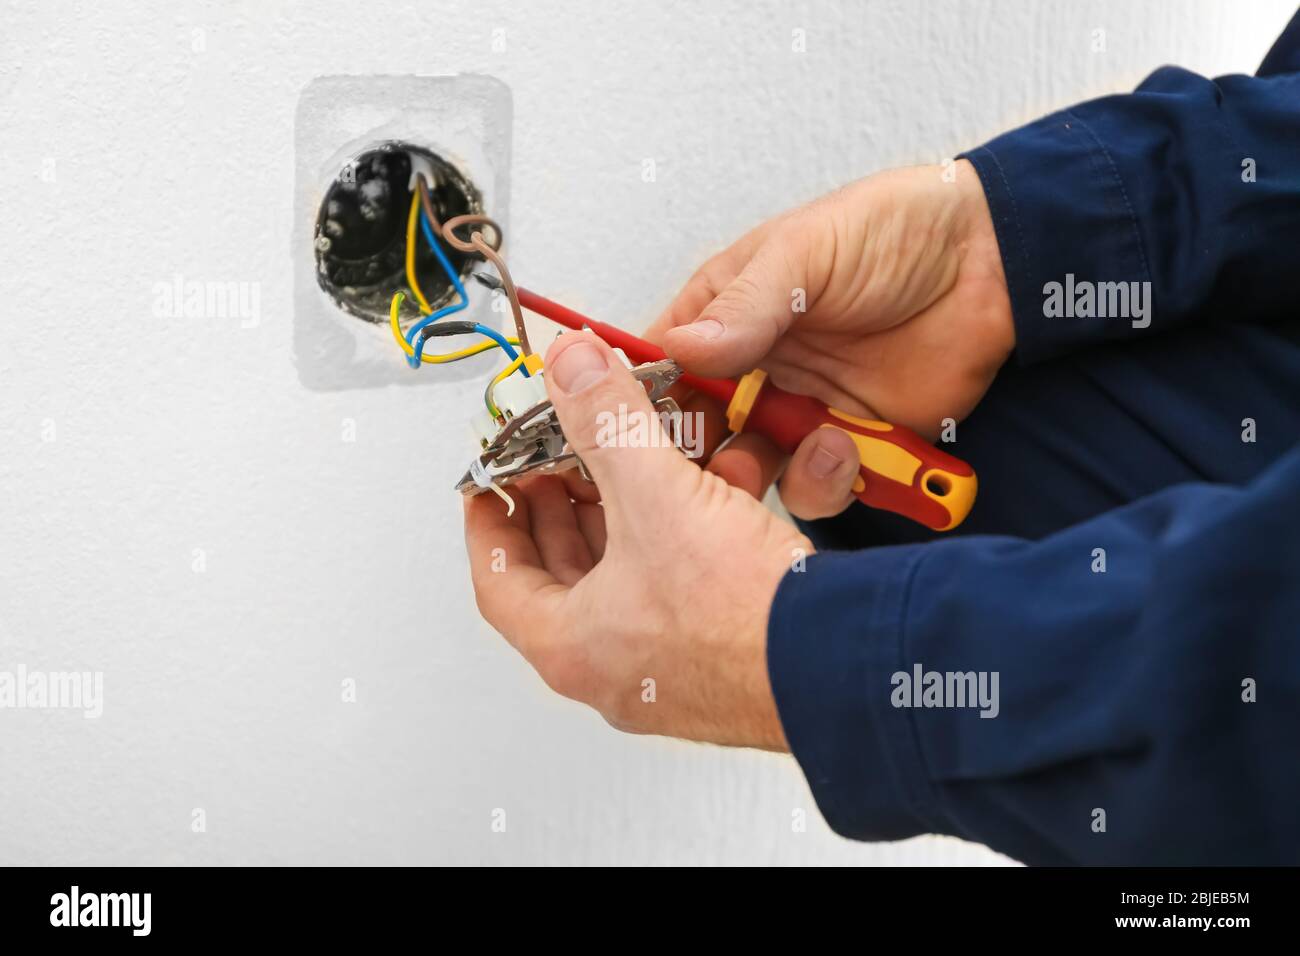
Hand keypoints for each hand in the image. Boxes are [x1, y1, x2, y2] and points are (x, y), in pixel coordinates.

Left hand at [465, 332, 810, 749]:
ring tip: (639, 455)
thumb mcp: (659, 497)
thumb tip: (570, 367)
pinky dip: (687, 531)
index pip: (497, 580)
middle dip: (565, 503)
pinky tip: (712, 489)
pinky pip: (683, 583)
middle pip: (564, 573)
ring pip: (629, 573)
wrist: (846, 670)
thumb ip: (607, 422)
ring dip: (632, 508)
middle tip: (563, 457)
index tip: (494, 480)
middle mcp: (615, 667)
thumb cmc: (745, 622)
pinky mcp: (721, 656)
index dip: (490, 518)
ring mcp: (668, 669)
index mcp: (572, 644)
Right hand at [647, 161, 1012, 519]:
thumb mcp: (807, 253)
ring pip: (748, 468)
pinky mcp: (845, 443)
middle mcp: (751, 367)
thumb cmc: (894, 232)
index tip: (635, 432)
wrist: (991, 266)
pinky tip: (846, 449)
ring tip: (805, 443)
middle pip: (693, 431)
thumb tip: (680, 347)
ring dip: (761, 474)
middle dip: (697, 457)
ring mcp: (796, 409)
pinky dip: (822, 482)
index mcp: (725, 312)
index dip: (640, 401)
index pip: (658, 363)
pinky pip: (812, 485)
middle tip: (717, 461)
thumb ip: (745, 306)